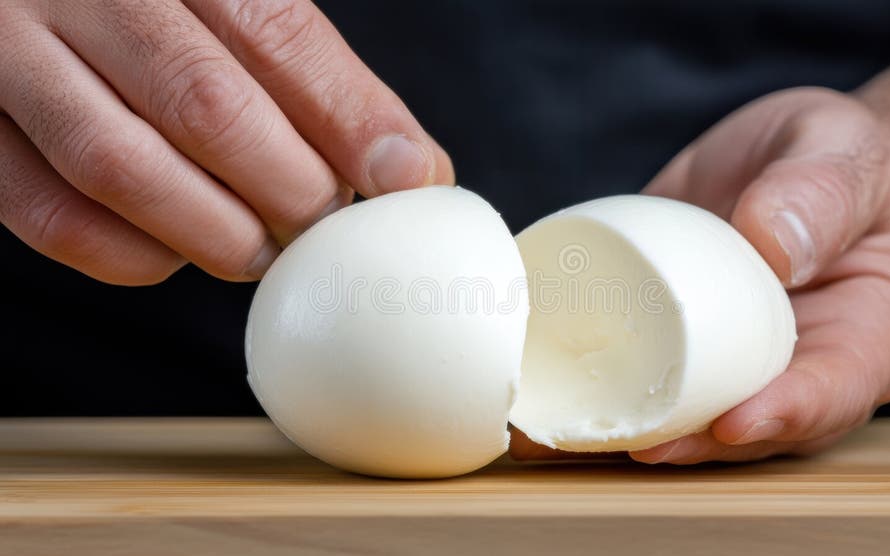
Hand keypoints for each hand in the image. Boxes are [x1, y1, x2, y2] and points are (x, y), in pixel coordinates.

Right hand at [0, 0, 453, 283]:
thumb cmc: (148, 9)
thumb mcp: (224, 1)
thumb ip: (307, 70)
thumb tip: (407, 167)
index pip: (275, 33)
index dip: (350, 118)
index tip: (407, 179)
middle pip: (207, 106)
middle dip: (290, 188)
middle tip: (324, 224)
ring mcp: (6, 56)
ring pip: (124, 168)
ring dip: (218, 234)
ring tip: (265, 251)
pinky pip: (52, 216)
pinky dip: (134, 255)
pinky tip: (177, 253)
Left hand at [511, 87, 889, 462]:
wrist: (796, 162)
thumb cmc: (841, 159)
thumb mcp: (846, 154)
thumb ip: (821, 194)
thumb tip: (769, 243)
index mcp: (864, 337)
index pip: (835, 390)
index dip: (785, 414)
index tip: (732, 422)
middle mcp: (795, 368)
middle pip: (748, 426)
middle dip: (686, 442)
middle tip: (629, 444)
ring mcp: (729, 363)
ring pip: (682, 414)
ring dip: (620, 430)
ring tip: (559, 432)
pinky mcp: (674, 342)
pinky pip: (638, 370)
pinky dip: (590, 383)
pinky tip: (538, 386)